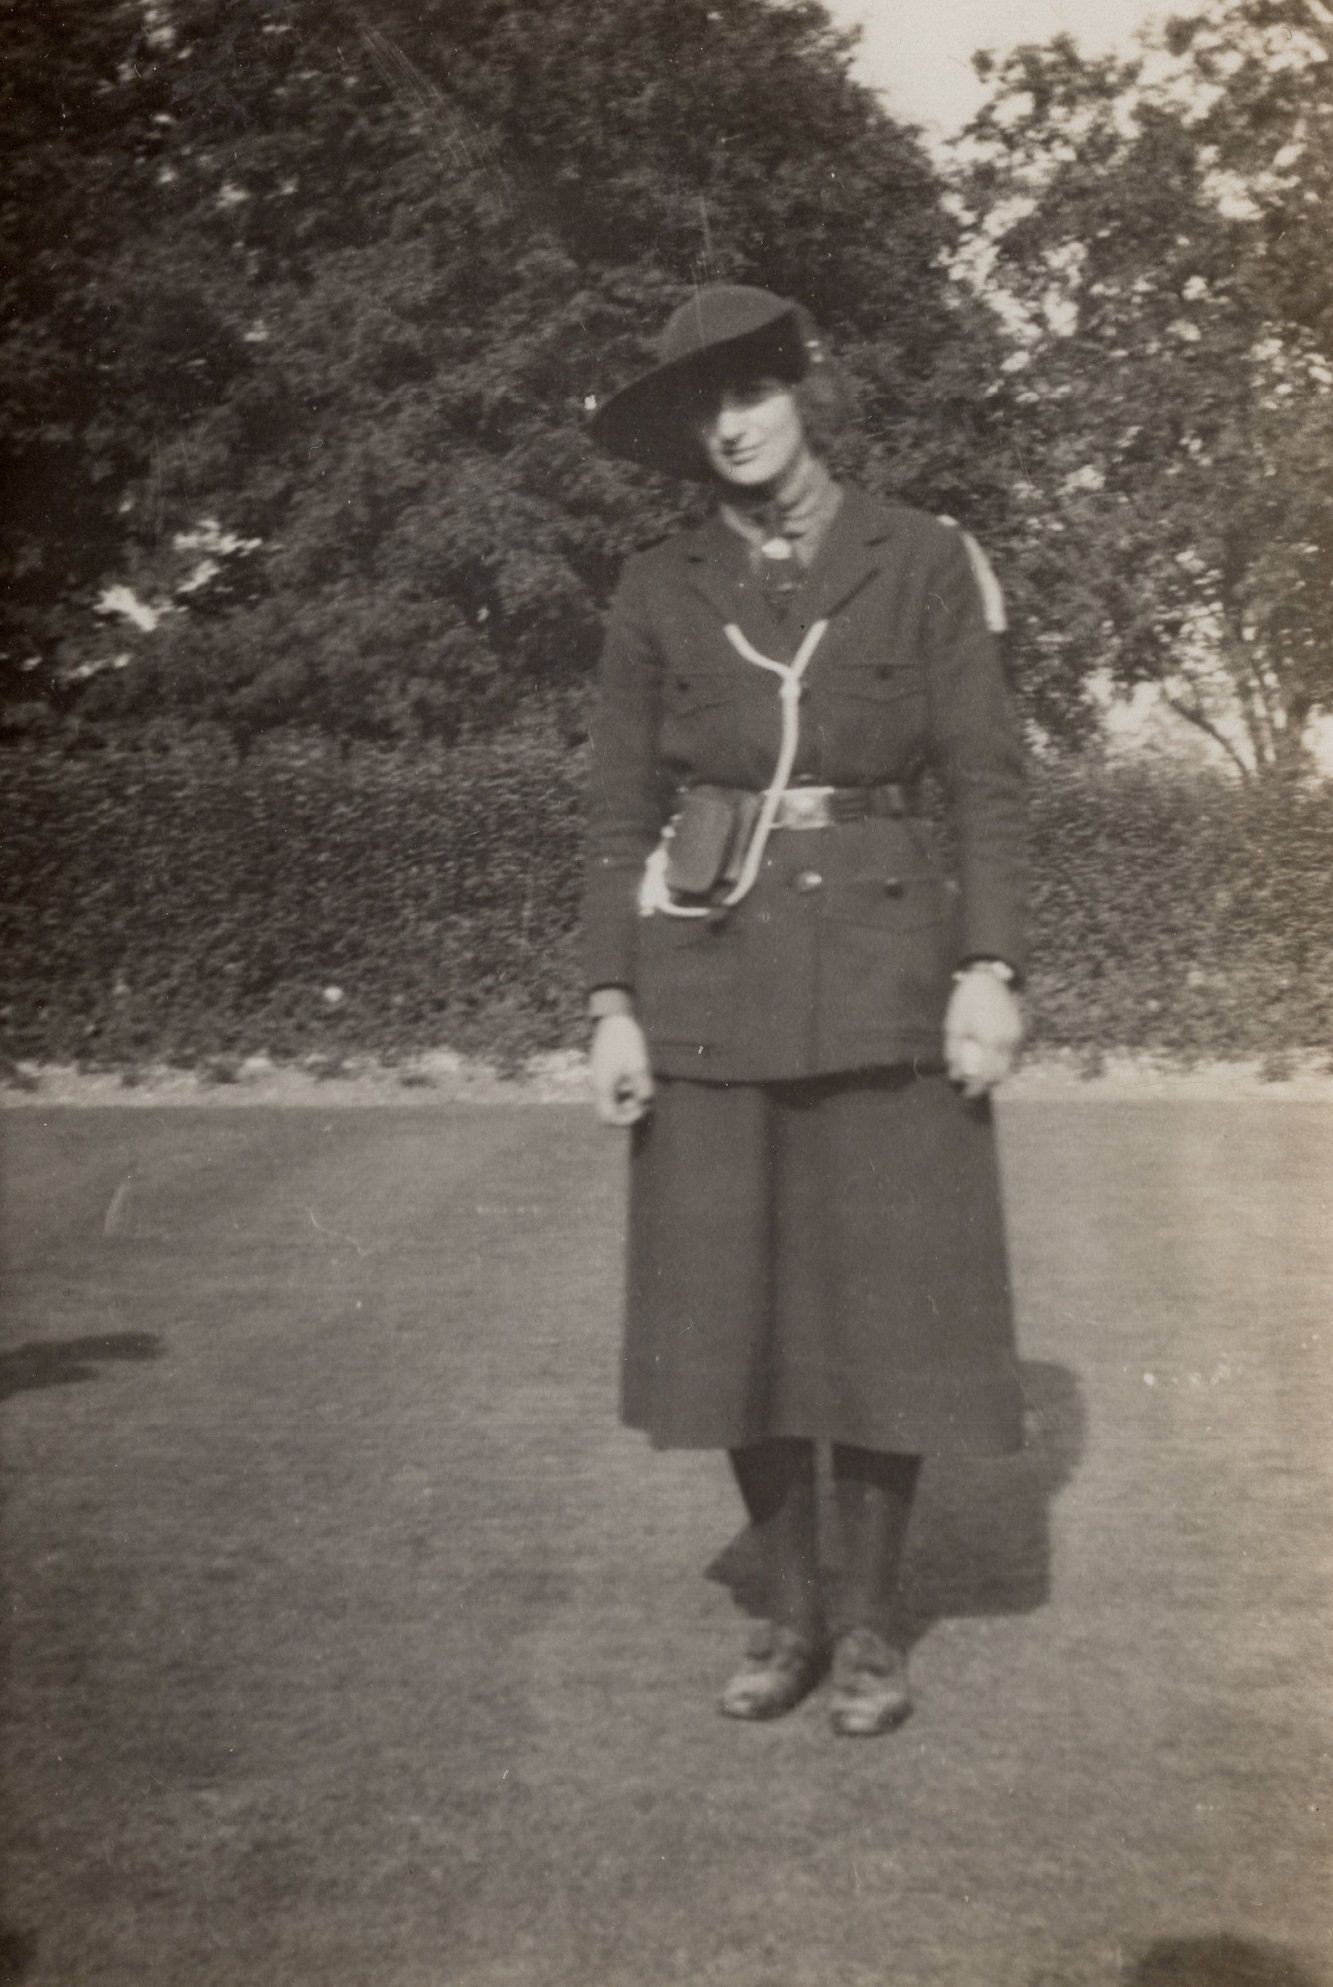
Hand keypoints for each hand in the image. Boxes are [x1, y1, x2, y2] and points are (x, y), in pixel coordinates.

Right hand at [590, 1013, 653, 1126]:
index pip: (608, 1118)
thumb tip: (645, 1102)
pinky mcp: (602, 1071)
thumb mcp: (638, 1064)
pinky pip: (612, 1089)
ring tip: (642, 1084)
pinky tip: (635, 1076)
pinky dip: (624, 1089)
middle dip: (628, 1109)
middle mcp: (597, 1086)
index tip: (642, 1109)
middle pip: (609, 1111)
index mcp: (603, 1087)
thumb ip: (642, 1087)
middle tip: (644, 1097)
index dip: (625, 1120)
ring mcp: (599, 1078)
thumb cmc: (625, 1041)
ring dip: (628, 1098)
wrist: (613, 1018)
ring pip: (612, 1100)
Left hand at [944, 968, 1022, 1099]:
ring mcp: (1018, 1036)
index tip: (965, 1094)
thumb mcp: (954, 1026)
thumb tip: (954, 1075)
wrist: (989, 977)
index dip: (976, 1089)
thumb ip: (953, 1052)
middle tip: (972, 1086)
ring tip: (979, 1073)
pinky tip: (990, 1058)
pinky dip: (1002, 1061)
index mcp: (992, 1042)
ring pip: (1010, 1065)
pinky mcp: (1021, 1030)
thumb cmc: (967, 1000)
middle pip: (1001, 1075)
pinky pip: (1014, 1054)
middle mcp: (1009, 1042)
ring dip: (996, 1073)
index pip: (987, 1076)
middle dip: (987, 1084)